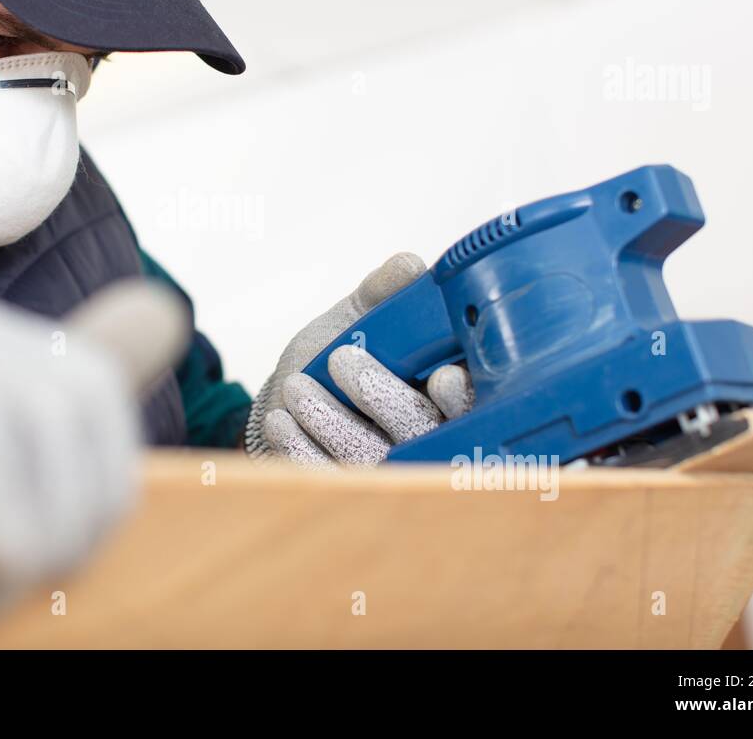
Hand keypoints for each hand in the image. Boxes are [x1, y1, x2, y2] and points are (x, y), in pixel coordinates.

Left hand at [245, 253, 474, 466]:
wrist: (293, 391)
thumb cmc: (337, 352)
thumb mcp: (359, 316)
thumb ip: (383, 291)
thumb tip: (409, 266)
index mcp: (439, 391)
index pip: (471, 402)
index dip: (463, 395)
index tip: (444, 376)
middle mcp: (420, 436)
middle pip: (419, 429)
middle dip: (380, 394)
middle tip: (341, 360)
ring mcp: (383, 468)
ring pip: (372, 455)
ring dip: (331, 419)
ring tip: (297, 386)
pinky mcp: (343, 487)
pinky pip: (329, 475)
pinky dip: (302, 447)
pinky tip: (282, 420)